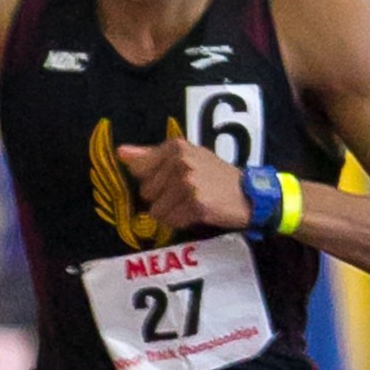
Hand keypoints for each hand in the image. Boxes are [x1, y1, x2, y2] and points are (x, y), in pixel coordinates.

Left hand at [118, 139, 249, 231]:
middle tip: (188, 193)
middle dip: (163, 198)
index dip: (155, 181)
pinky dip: (182, 221)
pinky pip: (171, 220)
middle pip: (146, 192)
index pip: (140, 170)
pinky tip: (198, 213)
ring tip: (193, 204)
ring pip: (156, 210)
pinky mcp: (195, 203)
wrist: (249, 195)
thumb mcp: (187, 158)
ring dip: (172, 212)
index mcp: (176, 147)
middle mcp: (181, 161)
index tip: (174, 181)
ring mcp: (188, 183)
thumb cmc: (216, 177)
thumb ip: (151, 155)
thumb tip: (120, 153)